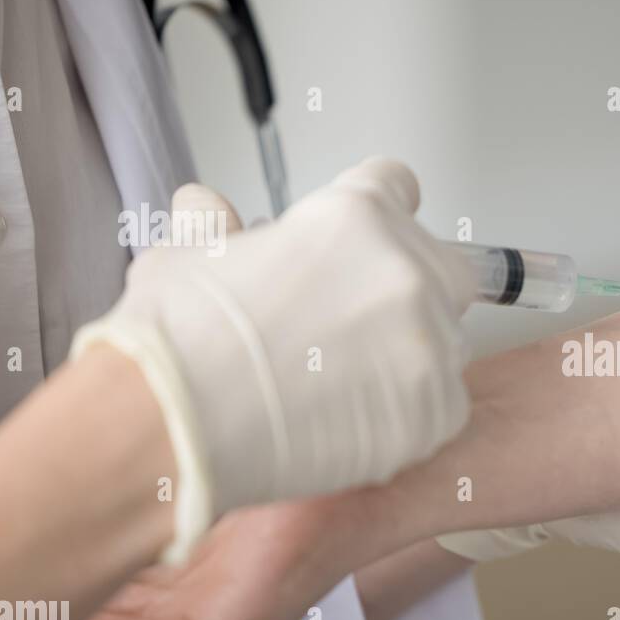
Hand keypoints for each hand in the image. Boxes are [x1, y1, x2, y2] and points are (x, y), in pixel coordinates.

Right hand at [72, 158, 474, 559]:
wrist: (174, 431)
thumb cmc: (177, 347)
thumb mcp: (182, 254)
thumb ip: (214, 226)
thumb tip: (208, 211)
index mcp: (356, 217)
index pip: (398, 188)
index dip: (372, 215)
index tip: (361, 243)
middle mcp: (406, 273)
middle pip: (444, 265)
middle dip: (408, 286)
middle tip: (353, 321)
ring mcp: (428, 343)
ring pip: (444, 340)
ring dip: (406, 355)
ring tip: (338, 382)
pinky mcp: (437, 410)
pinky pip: (444, 404)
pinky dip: (409, 414)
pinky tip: (353, 420)